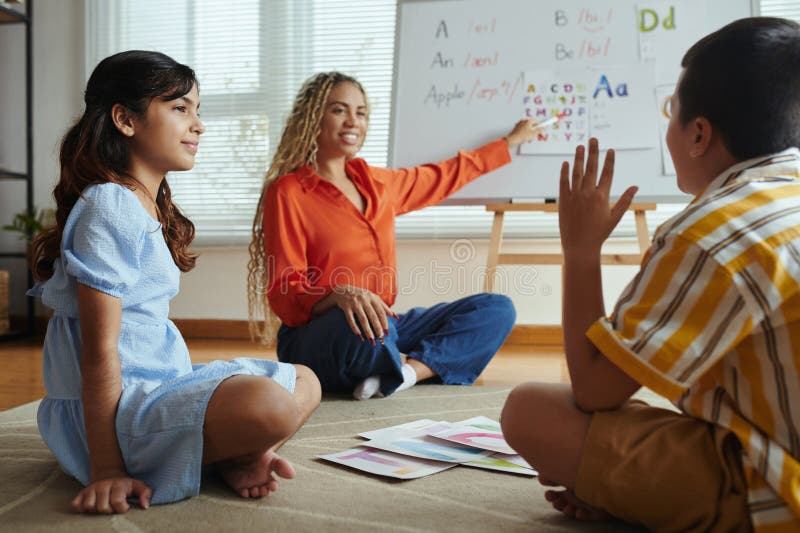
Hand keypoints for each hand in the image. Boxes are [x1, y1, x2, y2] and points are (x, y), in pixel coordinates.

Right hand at [71, 476, 151, 513]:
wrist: (109, 473)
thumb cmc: (125, 485)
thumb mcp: (138, 486)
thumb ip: (145, 494)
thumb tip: (145, 506)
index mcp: (118, 485)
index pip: (117, 502)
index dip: (122, 508)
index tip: (125, 506)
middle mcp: (103, 486)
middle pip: (102, 507)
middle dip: (109, 511)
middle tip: (112, 506)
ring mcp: (91, 489)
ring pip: (88, 506)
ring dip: (95, 510)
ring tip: (102, 505)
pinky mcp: (81, 492)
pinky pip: (76, 504)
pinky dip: (81, 508)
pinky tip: (91, 505)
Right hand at [330, 285, 397, 343]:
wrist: (342, 290)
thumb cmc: (361, 296)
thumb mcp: (373, 298)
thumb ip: (384, 307)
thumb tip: (396, 317)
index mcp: (372, 297)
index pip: (381, 312)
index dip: (384, 323)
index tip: (387, 333)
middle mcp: (364, 299)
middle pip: (373, 316)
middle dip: (378, 328)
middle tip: (381, 338)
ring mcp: (355, 303)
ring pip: (363, 319)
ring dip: (368, 330)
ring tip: (371, 340)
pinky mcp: (346, 307)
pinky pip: (351, 320)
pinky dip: (355, 328)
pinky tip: (359, 336)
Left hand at [504, 119, 538, 146]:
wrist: (513, 139)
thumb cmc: (521, 136)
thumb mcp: (533, 134)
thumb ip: (539, 130)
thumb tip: (542, 128)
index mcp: (528, 121)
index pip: (536, 121)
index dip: (539, 126)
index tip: (541, 128)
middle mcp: (523, 121)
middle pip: (531, 124)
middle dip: (534, 130)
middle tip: (535, 134)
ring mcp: (519, 124)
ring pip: (527, 127)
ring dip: (530, 132)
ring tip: (529, 137)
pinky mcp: (517, 128)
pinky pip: (523, 129)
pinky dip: (525, 132)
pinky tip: (525, 137)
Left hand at [558, 138, 636, 257]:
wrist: (580, 246)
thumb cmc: (599, 233)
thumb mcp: (615, 217)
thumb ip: (625, 200)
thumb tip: (636, 186)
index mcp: (602, 197)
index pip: (607, 173)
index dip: (609, 160)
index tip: (610, 149)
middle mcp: (588, 194)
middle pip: (592, 168)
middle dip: (593, 152)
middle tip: (593, 139)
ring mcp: (575, 196)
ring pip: (577, 173)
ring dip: (578, 158)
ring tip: (580, 146)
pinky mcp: (564, 200)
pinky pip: (563, 183)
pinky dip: (564, 172)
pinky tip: (566, 163)